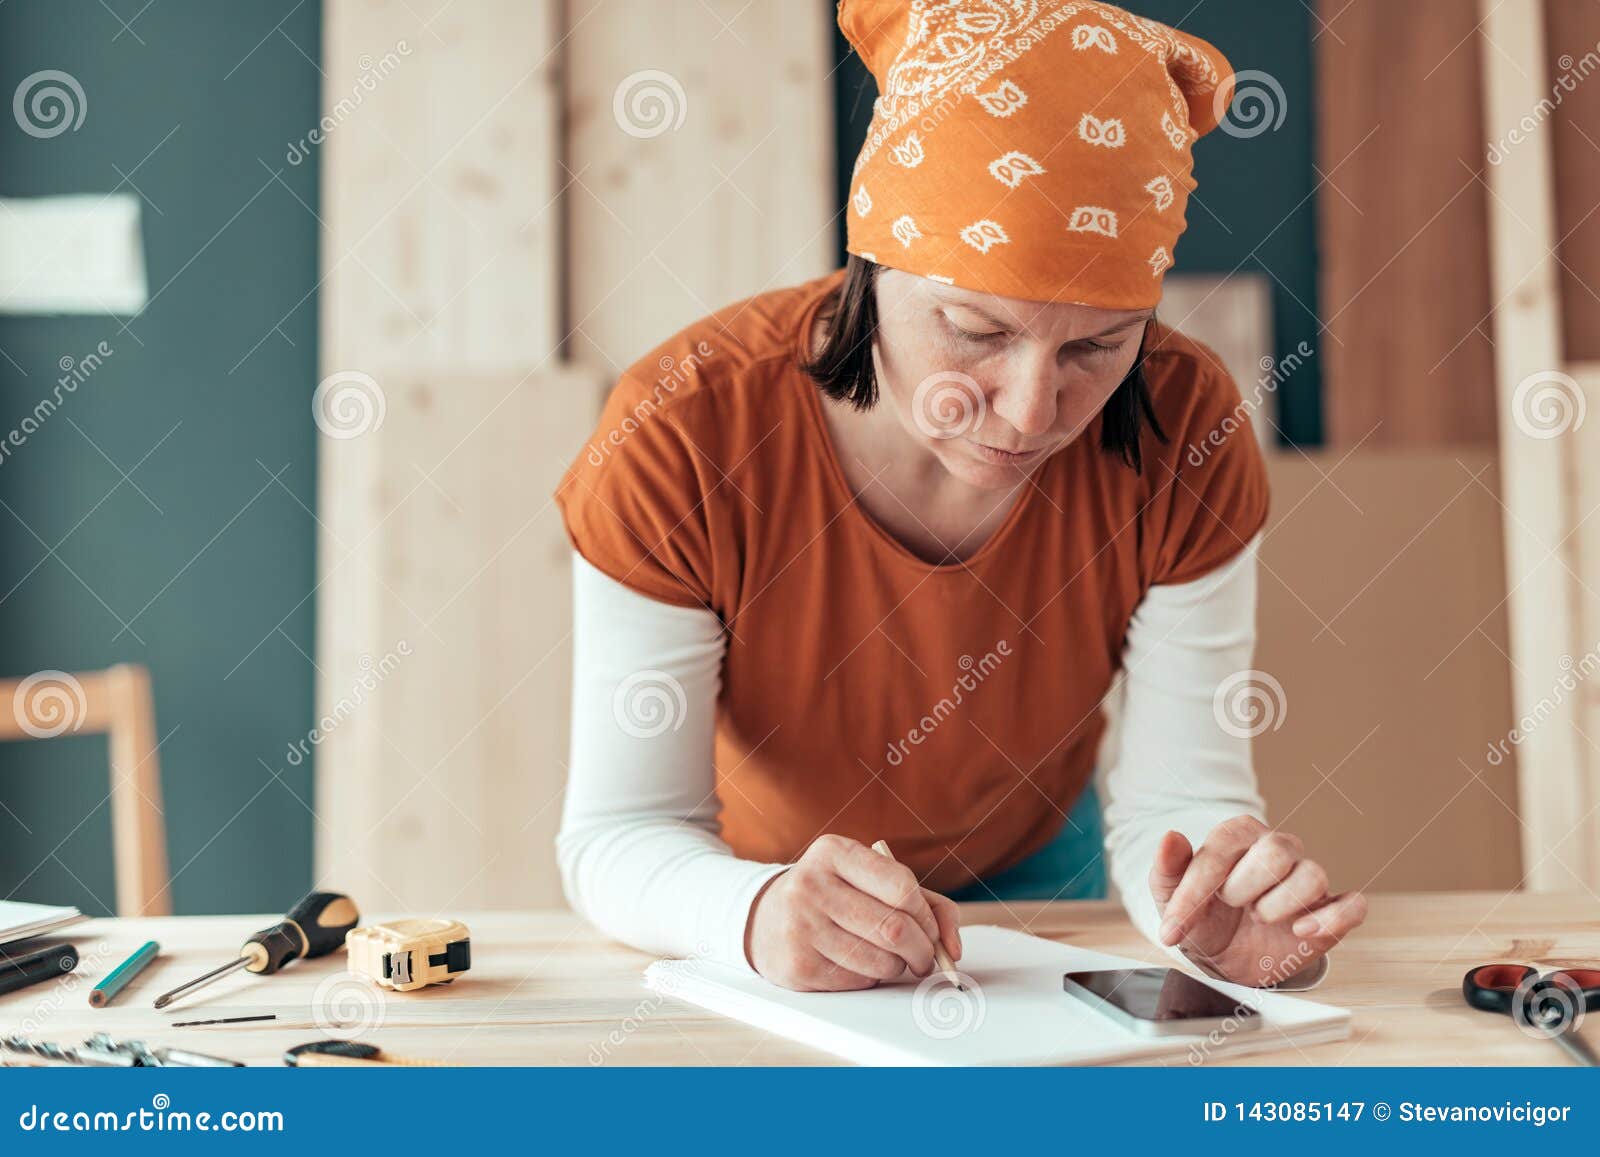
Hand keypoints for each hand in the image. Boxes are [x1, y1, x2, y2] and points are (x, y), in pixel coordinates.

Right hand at [745, 833, 962, 991]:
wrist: (766, 918)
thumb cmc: (834, 896)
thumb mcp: (869, 879)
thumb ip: (924, 900)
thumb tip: (953, 946)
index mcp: (834, 852)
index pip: (902, 886)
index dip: (927, 915)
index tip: (931, 929)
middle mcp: (811, 884)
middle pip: (895, 928)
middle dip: (923, 950)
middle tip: (924, 957)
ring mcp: (801, 926)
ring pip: (881, 960)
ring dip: (898, 967)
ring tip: (891, 959)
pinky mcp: (798, 965)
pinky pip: (858, 981)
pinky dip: (872, 978)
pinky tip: (858, 964)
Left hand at [1149, 816, 1366, 986]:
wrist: (1226, 958)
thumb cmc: (1203, 917)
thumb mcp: (1171, 897)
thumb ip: (1168, 867)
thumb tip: (1170, 836)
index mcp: (1238, 837)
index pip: (1224, 844)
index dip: (1196, 887)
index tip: (1173, 926)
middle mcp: (1278, 850)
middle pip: (1277, 849)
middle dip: (1244, 886)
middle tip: (1231, 906)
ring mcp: (1307, 880)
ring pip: (1312, 875)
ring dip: (1280, 904)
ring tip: (1260, 918)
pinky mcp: (1330, 911)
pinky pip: (1353, 905)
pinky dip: (1333, 918)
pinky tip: (1303, 931)